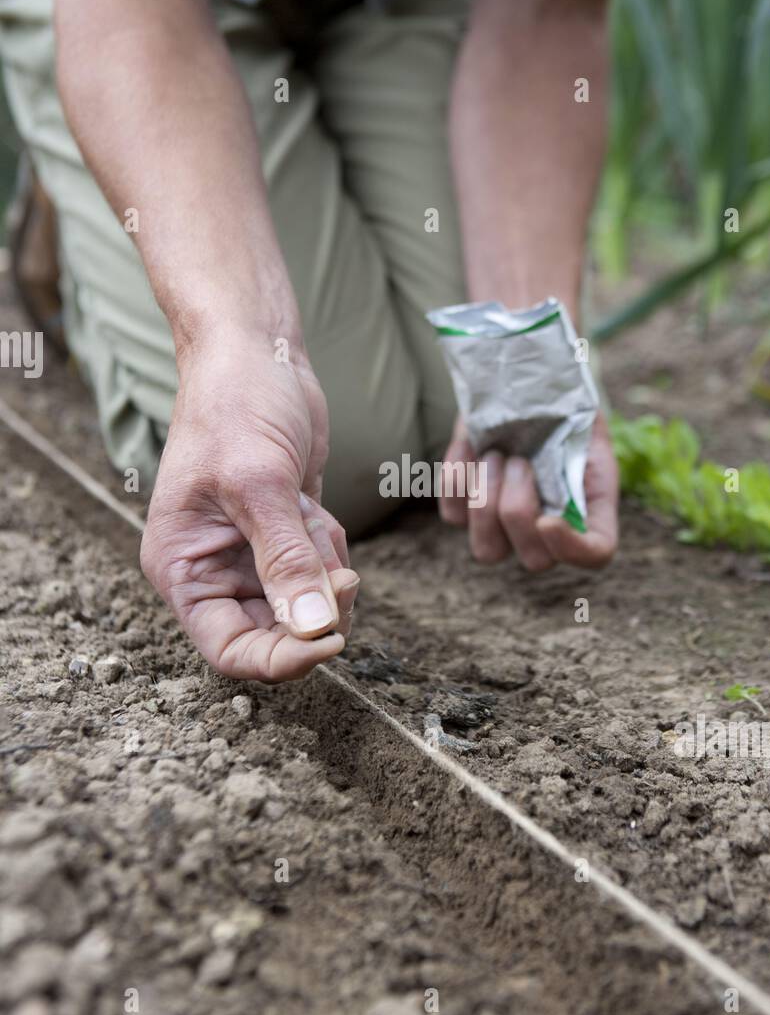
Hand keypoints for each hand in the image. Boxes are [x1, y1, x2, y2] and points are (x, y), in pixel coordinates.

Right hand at [141, 335, 357, 680]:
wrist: (257, 354)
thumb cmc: (236, 406)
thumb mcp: (260, 484)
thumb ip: (287, 560)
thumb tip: (312, 630)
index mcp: (183, 570)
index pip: (230, 650)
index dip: (280, 659)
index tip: (330, 641)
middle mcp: (214, 572)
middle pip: (276, 635)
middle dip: (313, 607)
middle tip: (341, 573)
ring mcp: (252, 556)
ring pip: (308, 605)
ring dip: (324, 567)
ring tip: (309, 512)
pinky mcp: (286, 537)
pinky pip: (322, 571)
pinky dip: (330, 546)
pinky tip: (313, 502)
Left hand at [438, 410, 618, 570]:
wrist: (519, 386)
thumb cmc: (555, 400)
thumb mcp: (578, 413)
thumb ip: (573, 439)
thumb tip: (537, 455)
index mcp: (590, 506)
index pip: (594, 555)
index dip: (571, 550)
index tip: (548, 519)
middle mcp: (548, 528)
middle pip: (534, 560)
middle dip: (518, 509)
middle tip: (518, 461)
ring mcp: (505, 527)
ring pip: (487, 551)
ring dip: (485, 499)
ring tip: (494, 454)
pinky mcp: (467, 512)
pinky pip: (453, 516)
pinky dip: (457, 478)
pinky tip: (468, 445)